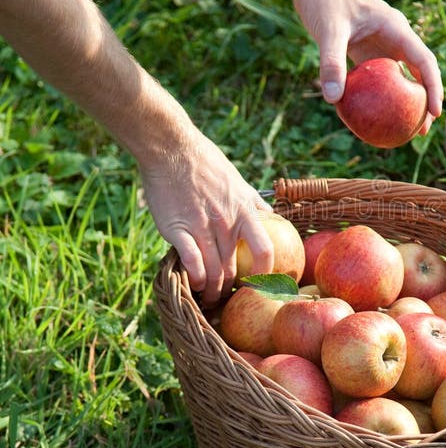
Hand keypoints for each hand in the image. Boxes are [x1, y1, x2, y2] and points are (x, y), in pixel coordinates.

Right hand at [139, 130, 273, 305]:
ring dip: (212, 291)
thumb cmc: (207, 164)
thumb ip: (254, 203)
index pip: (265, 251)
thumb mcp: (239, 182)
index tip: (260, 284)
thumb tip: (271, 215)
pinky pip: (192, 263)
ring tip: (209, 298)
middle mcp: (227, 223)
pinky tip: (194, 284)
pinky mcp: (179, 229)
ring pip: (213, 272)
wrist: (173, 149)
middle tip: (226, 298)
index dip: (266, 274)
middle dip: (231, 291)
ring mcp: (203, 227)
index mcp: (245, 212)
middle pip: (235, 270)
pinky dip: (195, 279)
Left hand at [293, 0, 442, 133]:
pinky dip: (377, 97)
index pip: (423, 62)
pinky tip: (370, 116)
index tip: (435, 113)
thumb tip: (333, 99)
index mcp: (396, 29)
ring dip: (403, 103)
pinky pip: (375, 79)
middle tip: (422, 132)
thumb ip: (331, 62)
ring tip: (403, 131)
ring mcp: (380, 45)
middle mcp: (393, 38)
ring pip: (398, 78)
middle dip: (424, 102)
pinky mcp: (364, 51)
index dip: (433, 88)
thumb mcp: (328, 30)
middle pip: (418, 74)